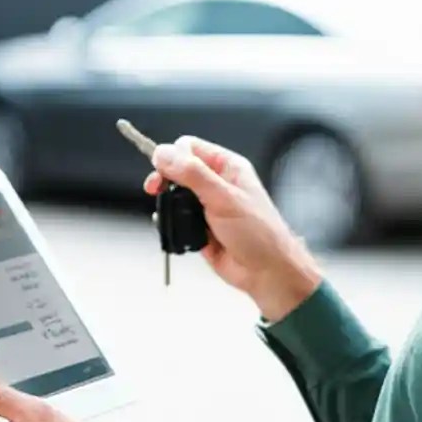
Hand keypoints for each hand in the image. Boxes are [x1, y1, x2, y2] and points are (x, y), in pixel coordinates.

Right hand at [145, 135, 320, 320]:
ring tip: (169, 214)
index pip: (190, 147)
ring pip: (174, 196)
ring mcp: (208, 206)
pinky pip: (176, 219)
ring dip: (168, 204)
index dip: (173, 156)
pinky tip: (173, 230)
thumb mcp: (224, 198)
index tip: (161, 170)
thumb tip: (163, 153)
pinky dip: (170, 223)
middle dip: (164, 179)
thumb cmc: (259, 233)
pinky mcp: (200, 227)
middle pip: (177, 170)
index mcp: (227, 167)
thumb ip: (192, 174)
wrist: (266, 273)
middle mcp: (217, 183)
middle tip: (155, 189)